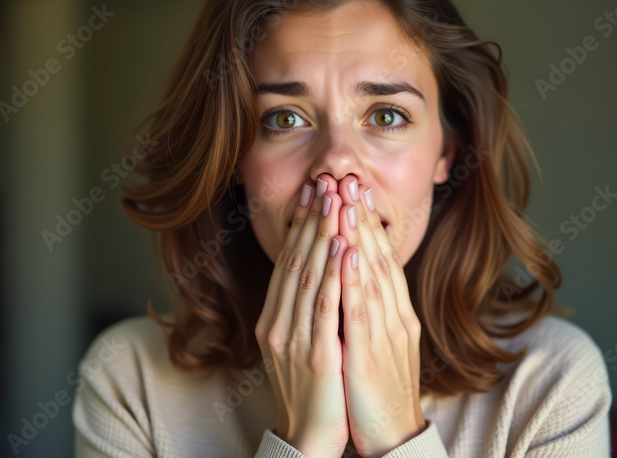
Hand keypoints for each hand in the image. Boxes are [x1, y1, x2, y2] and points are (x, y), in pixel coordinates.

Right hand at [255, 174, 350, 457]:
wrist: (309, 437)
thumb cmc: (312, 389)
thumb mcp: (298, 343)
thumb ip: (301, 308)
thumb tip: (314, 270)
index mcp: (273, 319)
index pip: (287, 263)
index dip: (300, 226)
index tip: (313, 193)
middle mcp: (278, 324)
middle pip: (295, 261)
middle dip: (312, 220)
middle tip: (324, 183)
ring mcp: (293, 339)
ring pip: (308, 277)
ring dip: (323, 236)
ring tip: (336, 202)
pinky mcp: (315, 354)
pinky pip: (324, 307)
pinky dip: (333, 275)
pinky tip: (343, 248)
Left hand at [336, 175, 425, 456]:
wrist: (392, 434)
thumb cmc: (381, 389)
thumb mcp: (382, 341)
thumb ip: (373, 309)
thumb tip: (356, 277)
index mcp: (398, 315)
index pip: (384, 260)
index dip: (370, 225)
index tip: (358, 192)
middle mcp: (396, 317)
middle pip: (380, 259)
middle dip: (364, 219)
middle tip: (351, 181)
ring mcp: (386, 334)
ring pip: (372, 276)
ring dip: (359, 237)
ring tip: (347, 203)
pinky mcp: (370, 353)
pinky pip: (361, 311)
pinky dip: (355, 279)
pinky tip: (348, 254)